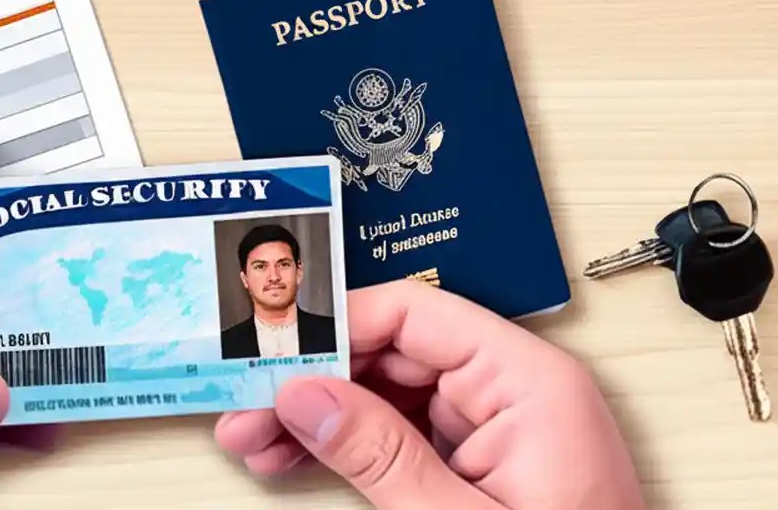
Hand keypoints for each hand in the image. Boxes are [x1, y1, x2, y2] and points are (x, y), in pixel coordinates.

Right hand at [215, 280, 644, 508]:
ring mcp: (499, 427)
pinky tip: (298, 457)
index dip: (335, 329)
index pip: (413, 314)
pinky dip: (350, 448)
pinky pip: (405, 434)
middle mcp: (515, 390)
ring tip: (256, 440)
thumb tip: (309, 398)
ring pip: (389, 396)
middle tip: (248, 406)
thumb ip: (381, 456)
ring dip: (321, 417)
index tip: (273, 354)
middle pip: (393, 353)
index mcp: (529, 381)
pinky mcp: (484, 463)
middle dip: (314, 380)